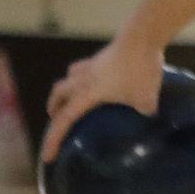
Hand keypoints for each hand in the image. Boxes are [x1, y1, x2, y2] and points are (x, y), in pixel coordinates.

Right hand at [42, 41, 165, 162]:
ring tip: (71, 100)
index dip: (54, 139)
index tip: (47, 156)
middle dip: (54, 108)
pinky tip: (96, 80)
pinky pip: (83, 68)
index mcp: (89, 93)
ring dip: (65, 91)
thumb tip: (146, 114)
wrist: (142, 37)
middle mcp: (84, 79)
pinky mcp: (101, 56)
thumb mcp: (146, 100)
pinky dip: (81, 77)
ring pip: (68, 78)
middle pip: (58, 94)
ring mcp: (92, 65)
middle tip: (56, 120)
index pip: (66, 120)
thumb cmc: (140, 70)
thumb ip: (144, 111)